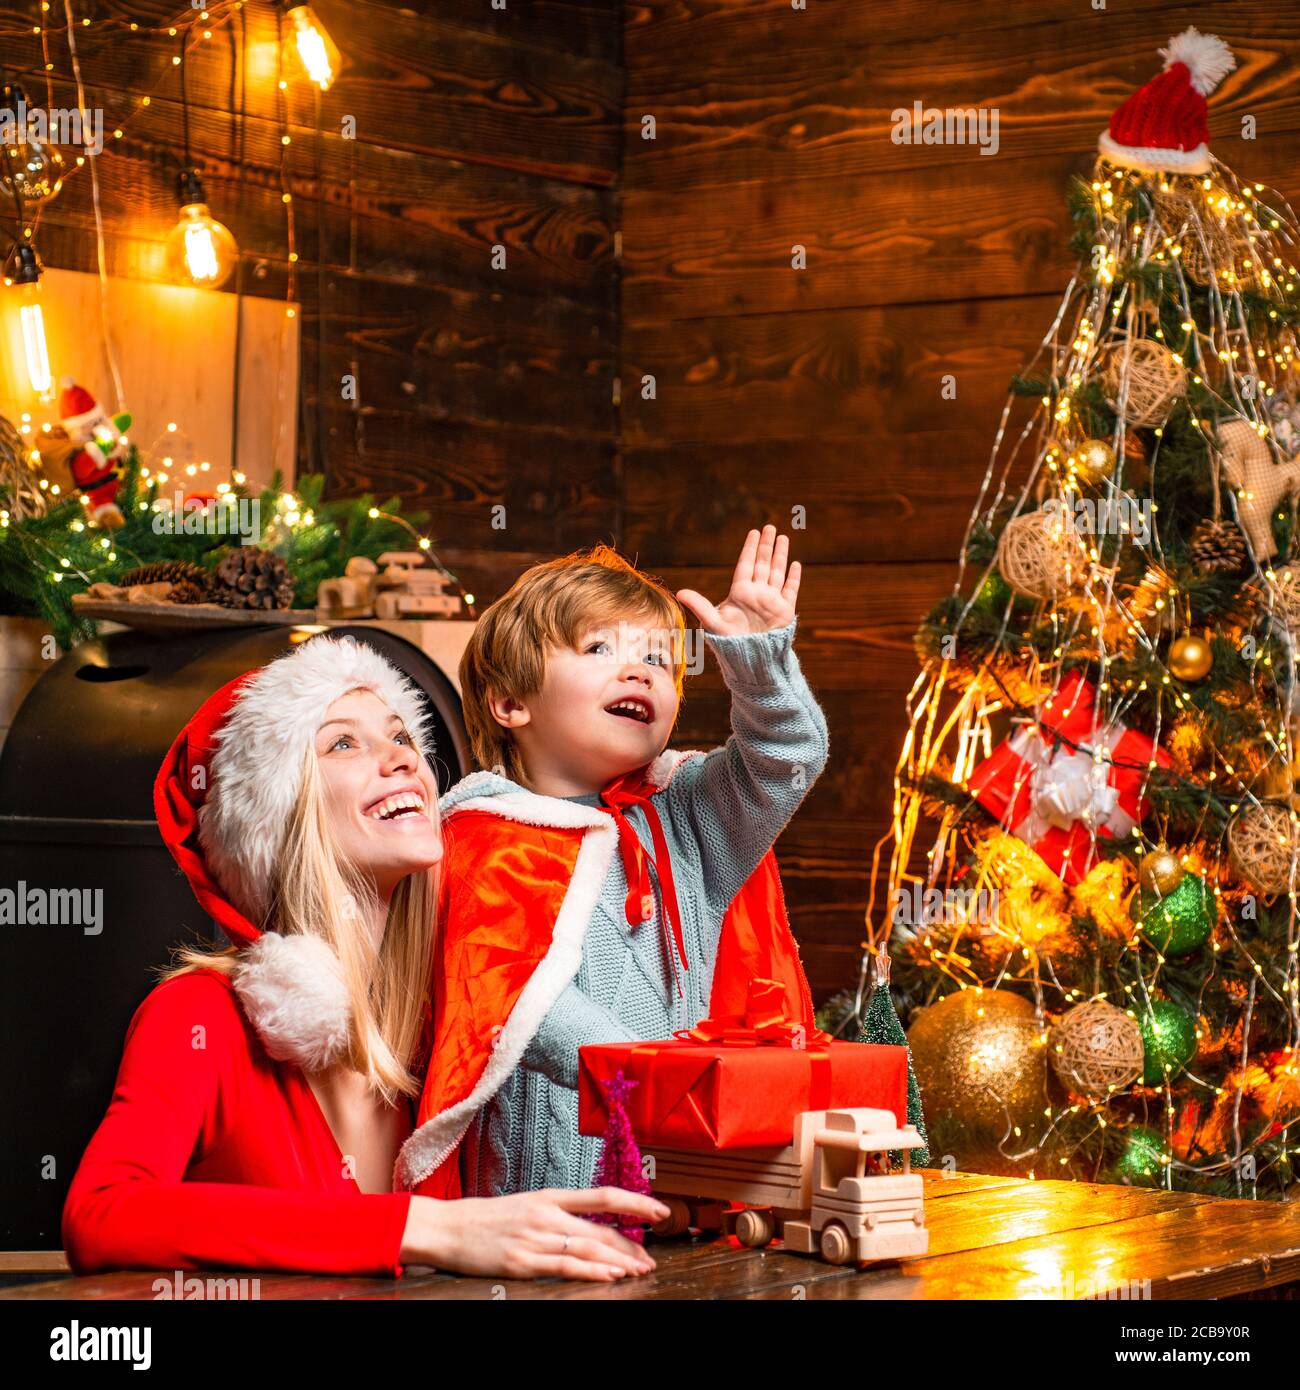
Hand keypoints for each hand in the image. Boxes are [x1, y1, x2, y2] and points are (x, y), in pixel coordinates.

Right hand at [401, 1187, 669, 1280]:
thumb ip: (557, 1212)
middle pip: (602, 1228)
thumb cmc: (487, 1218)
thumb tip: (589, 1224)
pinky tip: (610, 1276)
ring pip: (589, 1247)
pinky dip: (592, 1271)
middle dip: (632, 1244)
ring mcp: (536, 1237)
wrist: (449, 1227)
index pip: (603, 1196)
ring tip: (640, 1270)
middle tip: (652, 1257)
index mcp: (550, 1195)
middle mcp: (548, 1214)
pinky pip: (565, 1266)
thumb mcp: (527, 1205)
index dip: (635, 1202)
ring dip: (619, 1260)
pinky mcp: (523, 1261)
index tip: (659, 1210)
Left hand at [676, 524, 800, 635]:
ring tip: (783, 537)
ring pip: (777, 572)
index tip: (754, 532)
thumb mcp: (713, 622)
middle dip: (766, 545)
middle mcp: (756, 593)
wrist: (751, 659)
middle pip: (762, 563)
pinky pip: (790, 589)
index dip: (750, 548)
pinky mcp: (784, 610)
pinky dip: (793, 577)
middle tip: (770, 527)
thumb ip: (699, 605)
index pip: (746, 564)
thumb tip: (679, 592)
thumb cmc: (729, 642)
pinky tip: (795, 564)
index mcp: (740, 592)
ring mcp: (771, 600)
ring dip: (780, 555)